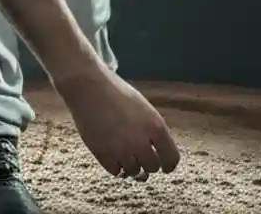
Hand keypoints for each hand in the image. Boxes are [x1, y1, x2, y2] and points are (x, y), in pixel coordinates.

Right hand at [54, 67, 180, 182]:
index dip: (169, 165)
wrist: (89, 88)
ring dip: (133, 166)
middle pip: (152, 167)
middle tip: (144, 159)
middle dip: (149, 164)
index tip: (165, 167)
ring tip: (128, 156)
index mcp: (155, 127)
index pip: (171, 158)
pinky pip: (115, 171)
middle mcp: (140, 142)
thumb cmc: (118, 94)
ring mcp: (120, 150)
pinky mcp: (102, 154)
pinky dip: (117, 167)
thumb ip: (154, 131)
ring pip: (134, 172)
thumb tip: (158, 152)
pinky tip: (115, 157)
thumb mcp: (145, 109)